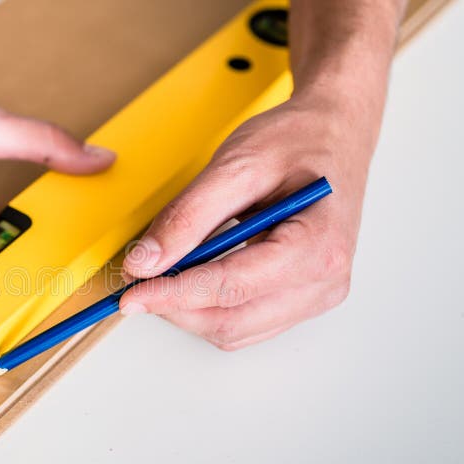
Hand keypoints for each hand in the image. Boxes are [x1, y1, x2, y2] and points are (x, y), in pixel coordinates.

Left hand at [119, 93, 374, 349]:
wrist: (333, 132)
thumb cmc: (297, 141)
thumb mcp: (237, 164)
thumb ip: (188, 215)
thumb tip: (144, 262)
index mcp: (319, 246)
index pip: (230, 287)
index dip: (172, 294)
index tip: (130, 294)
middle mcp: (325, 282)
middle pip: (230, 322)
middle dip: (176, 306)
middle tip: (138, 281)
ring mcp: (318, 296)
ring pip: (234, 331)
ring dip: (191, 310)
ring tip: (168, 271)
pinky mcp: (302, 300)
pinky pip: (246, 324)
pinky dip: (210, 308)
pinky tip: (196, 275)